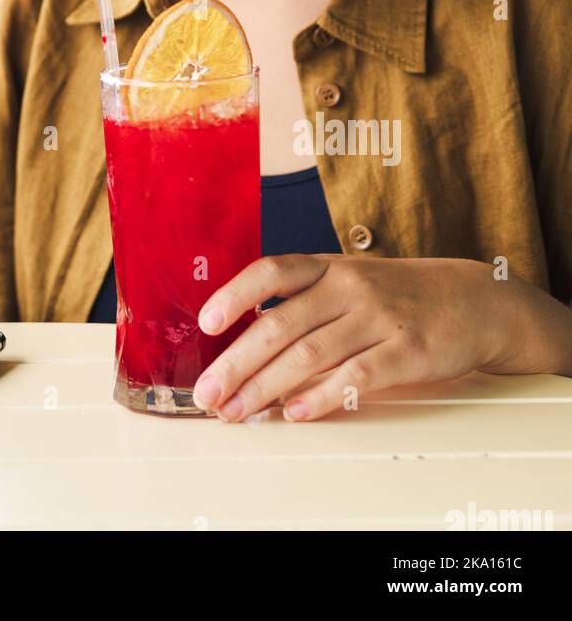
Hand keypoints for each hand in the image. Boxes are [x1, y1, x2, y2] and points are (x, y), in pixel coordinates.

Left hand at [192, 254, 504, 422]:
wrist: (475, 300)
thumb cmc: (400, 295)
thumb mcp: (350, 282)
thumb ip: (305, 303)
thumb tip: (246, 342)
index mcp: (328, 268)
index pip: (272, 272)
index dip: (235, 295)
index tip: (206, 324)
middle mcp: (348, 288)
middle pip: (281, 325)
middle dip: (237, 362)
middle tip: (209, 393)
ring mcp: (378, 318)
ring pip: (309, 355)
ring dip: (265, 387)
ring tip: (237, 411)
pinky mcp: (406, 351)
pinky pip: (355, 377)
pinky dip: (321, 397)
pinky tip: (295, 413)